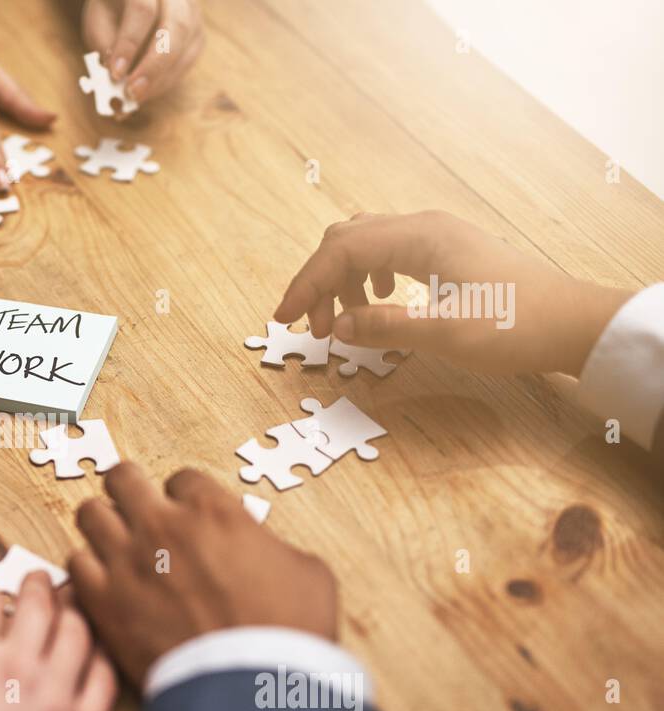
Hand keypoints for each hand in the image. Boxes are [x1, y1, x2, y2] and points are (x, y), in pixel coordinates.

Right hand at [0, 574, 115, 710]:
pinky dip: (99, 654)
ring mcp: (55, 695)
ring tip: (70, 603)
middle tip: (38, 578)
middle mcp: (15, 665)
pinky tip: (94, 650)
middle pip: (37, 602)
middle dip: (36, 583)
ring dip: (72, 609)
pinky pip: (103, 675)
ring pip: (76, 630)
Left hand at [69, 463, 337, 686]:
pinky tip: (102, 582)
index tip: (187, 516)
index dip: (184, 497)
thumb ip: (271, 546)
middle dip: (129, 490)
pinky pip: (74, 563)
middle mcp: (162, 526)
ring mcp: (126, 561)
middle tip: (136, 510)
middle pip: (122, 478)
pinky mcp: (103, 601)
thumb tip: (258, 550)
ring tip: (114, 544)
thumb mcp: (307, 572)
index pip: (181, 478)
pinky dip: (87, 568)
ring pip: (90, 514)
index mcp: (213, 510)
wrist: (251, 686)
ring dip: (102, 525)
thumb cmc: (288, 630)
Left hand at [81, 0, 204, 103]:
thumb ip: (106, 46)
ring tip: (135, 98)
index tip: (115, 72)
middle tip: (133, 92)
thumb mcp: (99, 20)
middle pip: (176, 27)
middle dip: (154, 66)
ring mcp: (192, 12)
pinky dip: (166, 81)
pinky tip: (147, 92)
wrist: (134, 1)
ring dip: (160, 80)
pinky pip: (187, 62)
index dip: (129, 43)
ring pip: (186, 47)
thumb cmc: (113, 9)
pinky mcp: (197, 34)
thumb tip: (115, 82)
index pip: (143, 10)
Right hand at [275, 210, 635, 375]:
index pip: (340, 251)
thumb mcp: (446, 334)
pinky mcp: (449, 252)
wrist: (576, 323)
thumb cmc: (517, 326)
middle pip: (347, 239)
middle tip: (314, 328)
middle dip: (321, 283)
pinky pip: (390, 252)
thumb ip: (386, 327)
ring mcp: (439, 237)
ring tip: (346, 324)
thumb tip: (337, 327)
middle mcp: (425, 227)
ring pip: (367, 245)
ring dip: (344, 281)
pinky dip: (368, 278)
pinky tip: (380, 304)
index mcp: (420, 237)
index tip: (284, 319)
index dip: (307, 285)